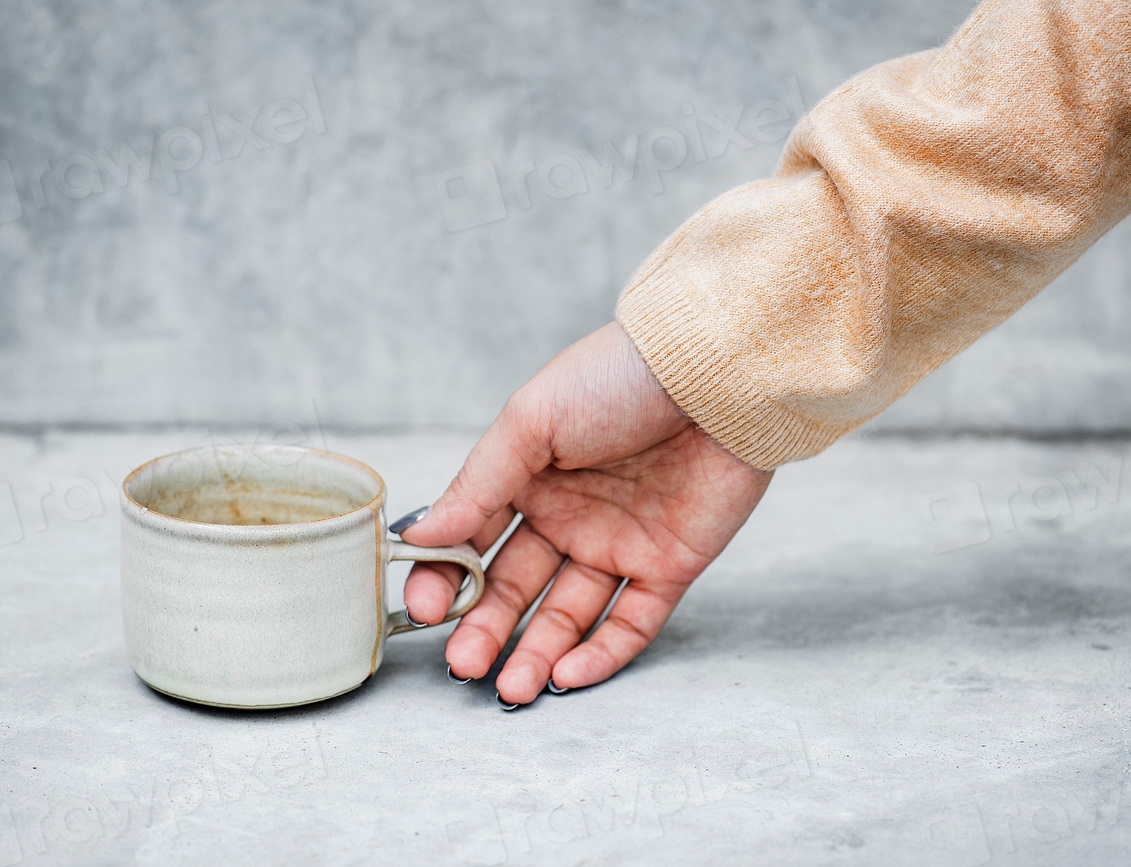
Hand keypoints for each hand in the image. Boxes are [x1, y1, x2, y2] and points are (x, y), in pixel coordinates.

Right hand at [400, 322, 772, 705]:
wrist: (714, 373)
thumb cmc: (617, 378)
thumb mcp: (531, 421)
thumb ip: (476, 486)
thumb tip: (416, 536)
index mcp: (527, 478)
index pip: (471, 541)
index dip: (445, 577)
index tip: (424, 609)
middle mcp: (568, 516)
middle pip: (515, 587)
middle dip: (485, 628)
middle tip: (463, 665)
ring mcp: (618, 543)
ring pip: (568, 615)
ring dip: (537, 654)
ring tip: (509, 689)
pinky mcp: (669, 566)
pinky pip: (631, 622)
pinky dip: (600, 654)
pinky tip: (566, 676)